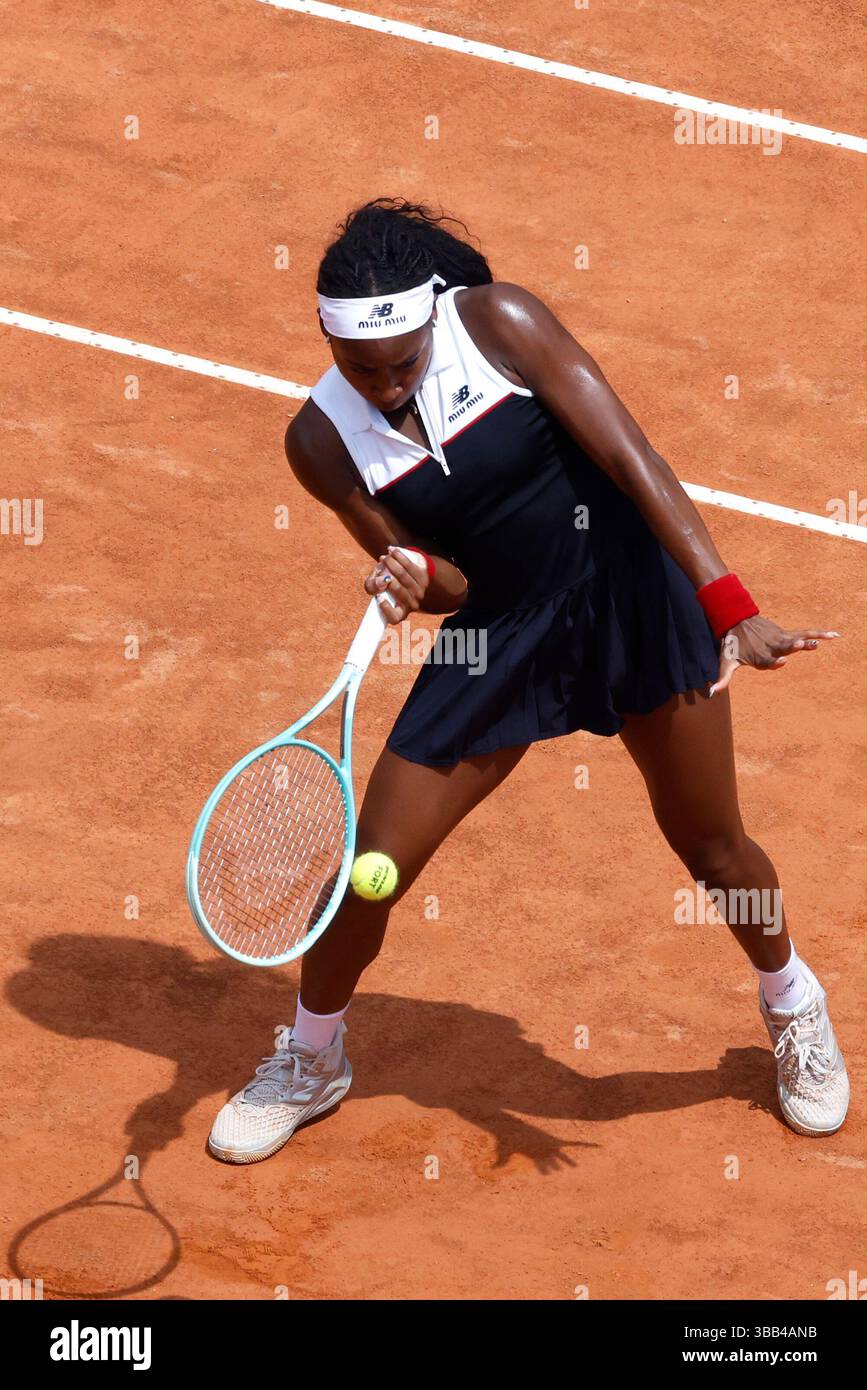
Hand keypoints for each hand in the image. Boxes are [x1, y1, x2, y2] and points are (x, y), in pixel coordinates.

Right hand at [364, 545, 429, 623]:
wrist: (405, 572)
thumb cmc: (386, 584)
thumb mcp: (374, 586)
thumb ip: (371, 586)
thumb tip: (382, 580)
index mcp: (399, 613)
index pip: (394, 618)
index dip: (386, 609)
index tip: (379, 598)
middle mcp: (411, 605)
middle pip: (398, 590)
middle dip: (385, 575)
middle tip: (378, 568)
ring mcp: (419, 592)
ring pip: (403, 575)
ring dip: (390, 563)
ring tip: (384, 558)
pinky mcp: (423, 578)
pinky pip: (409, 565)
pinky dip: (399, 557)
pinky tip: (391, 551)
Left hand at [708, 615, 839, 695]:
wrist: (735, 619)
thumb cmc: (731, 645)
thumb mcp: (725, 662)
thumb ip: (722, 679)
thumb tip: (710, 694)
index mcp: (759, 657)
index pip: (768, 661)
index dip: (775, 662)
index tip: (783, 660)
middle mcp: (771, 647)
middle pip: (785, 647)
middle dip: (794, 646)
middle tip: (804, 643)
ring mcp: (779, 639)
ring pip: (797, 639)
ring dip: (811, 638)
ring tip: (824, 639)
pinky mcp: (786, 633)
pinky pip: (805, 633)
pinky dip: (819, 633)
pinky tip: (834, 635)